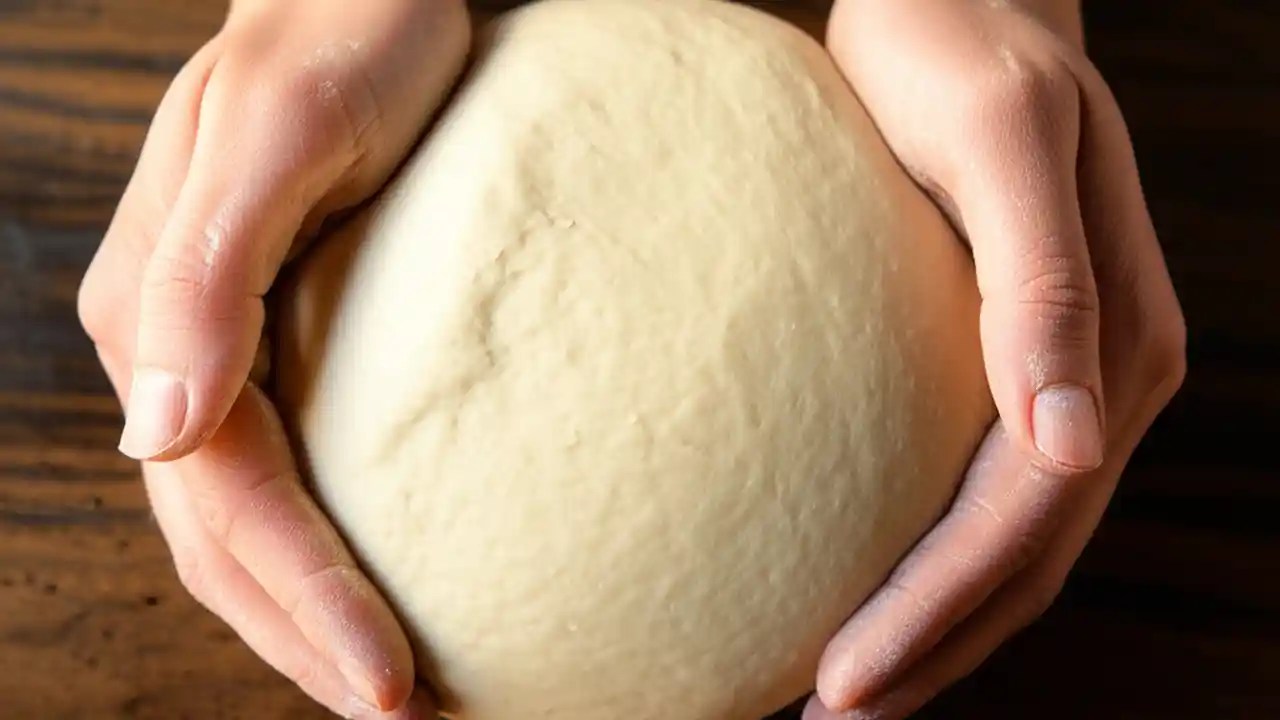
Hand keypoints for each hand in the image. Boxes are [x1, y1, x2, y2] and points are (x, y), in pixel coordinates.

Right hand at [77, 0, 469, 715]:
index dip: (304, 609)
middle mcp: (177, 351)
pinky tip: (394, 574)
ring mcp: (224, 351)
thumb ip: (204, 275)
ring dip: (308, 612)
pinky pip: (295, 466)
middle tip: (404, 714)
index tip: (392, 690)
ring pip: (249, 519)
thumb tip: (155, 437)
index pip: (229, 507)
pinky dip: (333, 544)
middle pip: (225, 540)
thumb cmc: (349, 31)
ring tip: (393, 683)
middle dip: (303, 640)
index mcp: (159, 318)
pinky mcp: (283, 338)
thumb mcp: (279, 131)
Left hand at [808, 1, 1185, 716]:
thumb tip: (1072, 444)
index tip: (839, 681)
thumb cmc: (959, 52)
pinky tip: (870, 586)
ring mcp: (1067, 382)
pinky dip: (933, 558)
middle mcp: (1103, 381)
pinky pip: (983, 490)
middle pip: (1022, 555)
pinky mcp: (1016, 367)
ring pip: (1010, 542)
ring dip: (938, 625)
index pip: (1022, 519)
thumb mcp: (1000, 145)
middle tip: (827, 713)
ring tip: (847, 689)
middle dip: (930, 645)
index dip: (935, 611)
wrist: (961, 1)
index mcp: (1112, 346)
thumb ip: (1049, 287)